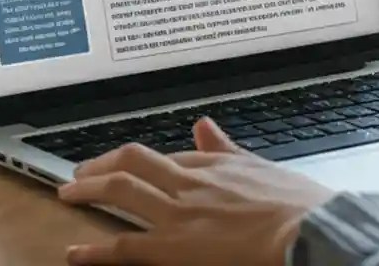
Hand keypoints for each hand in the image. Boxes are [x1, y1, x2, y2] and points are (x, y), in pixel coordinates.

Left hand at [58, 118, 334, 265]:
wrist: (309, 231)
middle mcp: (189, 181)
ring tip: (69, 194)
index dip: (143, 162)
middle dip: (102, 164)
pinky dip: (94, 250)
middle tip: (81, 173)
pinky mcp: (170, 246)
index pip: (169, 156)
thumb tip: (205, 124)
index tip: (128, 164)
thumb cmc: (300, 207)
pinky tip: (75, 253)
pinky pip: (122, 245)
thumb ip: (229, 149)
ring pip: (120, 190)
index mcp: (215, 164)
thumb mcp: (265, 167)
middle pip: (133, 162)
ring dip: (88, 190)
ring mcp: (176, 212)